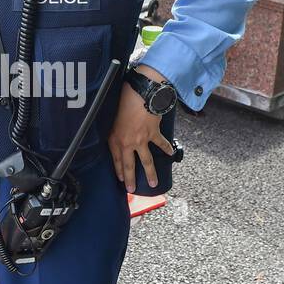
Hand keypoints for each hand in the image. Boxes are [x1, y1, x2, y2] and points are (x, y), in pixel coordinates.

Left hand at [108, 68, 176, 191]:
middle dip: (131, 179)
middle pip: (129, 165)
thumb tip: (118, 134)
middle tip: (132, 189)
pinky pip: (161, 144)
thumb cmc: (124, 101)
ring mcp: (141, 140)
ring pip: (146, 161)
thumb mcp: (112, 116)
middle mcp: (127, 142)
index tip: (121, 180)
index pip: (116, 159)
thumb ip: (114, 129)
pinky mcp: (153, 134)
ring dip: (151, 173)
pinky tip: (171, 154)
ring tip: (154, 183)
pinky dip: (167, 149)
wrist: (140, 93)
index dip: (118, 171)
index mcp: (115, 138)